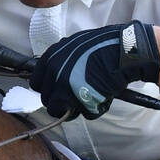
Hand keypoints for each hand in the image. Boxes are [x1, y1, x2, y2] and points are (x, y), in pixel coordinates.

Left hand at [30, 21, 159, 118]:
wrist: (123, 49)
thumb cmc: (102, 46)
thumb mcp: (73, 46)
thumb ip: (60, 62)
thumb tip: (54, 76)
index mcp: (50, 59)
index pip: (36, 84)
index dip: (49, 90)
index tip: (58, 92)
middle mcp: (54, 73)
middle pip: (47, 101)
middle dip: (61, 103)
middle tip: (76, 99)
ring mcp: (65, 87)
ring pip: (61, 112)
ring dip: (75, 109)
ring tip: (91, 97)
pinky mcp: (81, 100)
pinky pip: (84, 114)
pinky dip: (94, 110)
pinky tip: (104, 97)